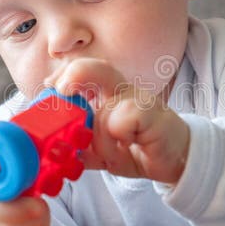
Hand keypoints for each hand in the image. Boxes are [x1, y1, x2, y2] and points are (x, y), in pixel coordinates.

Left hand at [46, 58, 189, 184]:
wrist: (176, 158)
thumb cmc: (136, 145)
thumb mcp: (100, 149)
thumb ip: (79, 144)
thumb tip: (52, 145)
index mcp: (107, 92)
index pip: (82, 71)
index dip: (62, 76)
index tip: (48, 89)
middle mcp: (122, 90)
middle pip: (97, 67)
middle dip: (74, 76)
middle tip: (61, 93)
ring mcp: (139, 100)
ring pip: (105, 112)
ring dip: (100, 142)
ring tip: (110, 154)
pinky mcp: (153, 115)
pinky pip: (122, 122)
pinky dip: (118, 141)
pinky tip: (127, 148)